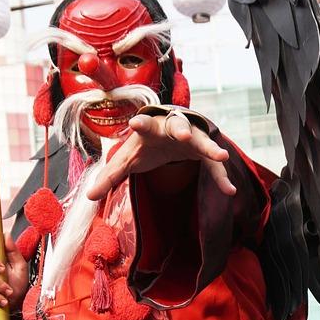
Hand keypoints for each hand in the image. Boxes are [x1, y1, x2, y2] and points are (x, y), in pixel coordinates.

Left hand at [86, 112, 235, 202]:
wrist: (168, 134)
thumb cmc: (146, 145)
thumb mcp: (128, 159)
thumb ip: (111, 176)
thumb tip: (89, 197)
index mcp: (151, 128)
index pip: (145, 124)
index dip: (141, 124)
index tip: (136, 122)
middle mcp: (172, 128)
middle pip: (178, 126)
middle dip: (181, 129)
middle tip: (182, 134)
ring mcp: (191, 138)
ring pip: (201, 140)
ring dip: (210, 147)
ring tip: (221, 156)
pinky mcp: (203, 151)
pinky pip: (213, 166)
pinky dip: (221, 177)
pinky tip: (229, 192)